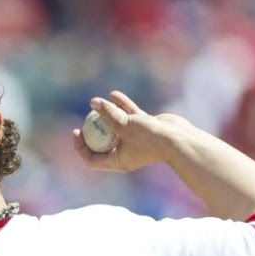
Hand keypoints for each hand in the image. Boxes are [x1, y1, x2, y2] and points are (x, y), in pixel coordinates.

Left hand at [71, 90, 189, 174]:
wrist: (177, 139)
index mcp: (117, 161)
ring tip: (99, 102)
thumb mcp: (124, 125)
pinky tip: (114, 94)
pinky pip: (128, 116)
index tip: (77, 131)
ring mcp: (134, 139)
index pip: (92, 159)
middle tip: (84, 116)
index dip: (80, 146)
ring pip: (115, 125)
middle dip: (92, 129)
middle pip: (101, 142)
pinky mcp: (143, 127)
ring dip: (107, 113)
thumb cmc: (149, 137)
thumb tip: (93, 101)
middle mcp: (124, 152)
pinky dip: (122, 106)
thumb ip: (108, 114)